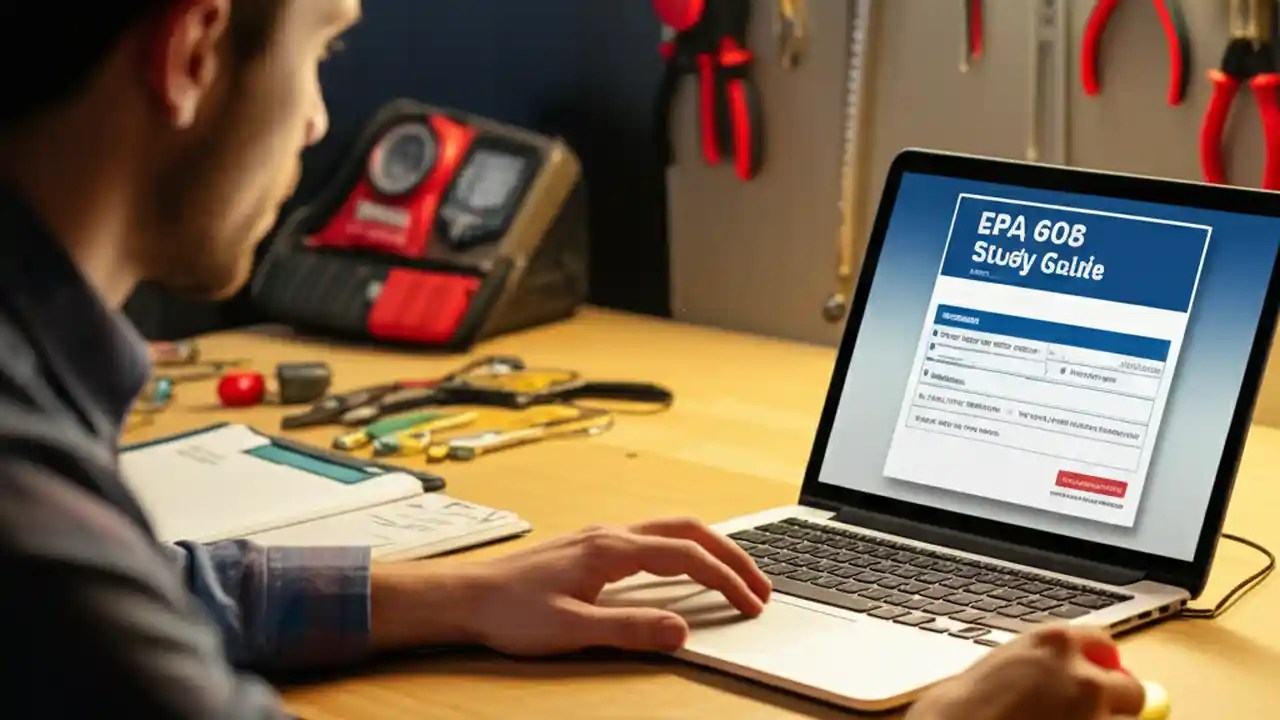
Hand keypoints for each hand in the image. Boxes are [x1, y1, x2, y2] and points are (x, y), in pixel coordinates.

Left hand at [370, 518, 771, 655]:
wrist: (468, 596)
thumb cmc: (511, 611)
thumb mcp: (572, 628)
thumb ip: (629, 629)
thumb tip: (680, 630)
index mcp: (612, 549)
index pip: (687, 556)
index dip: (726, 580)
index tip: (751, 604)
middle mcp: (611, 535)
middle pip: (689, 531)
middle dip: (732, 555)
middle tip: (761, 586)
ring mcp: (602, 537)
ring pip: (672, 529)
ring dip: (711, 549)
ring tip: (736, 576)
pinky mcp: (593, 547)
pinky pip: (654, 538)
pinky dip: (686, 549)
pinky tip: (686, 570)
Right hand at [906, 625, 1145, 719]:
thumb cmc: (965, 703)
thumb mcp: (1008, 661)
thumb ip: (1046, 662)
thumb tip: (1081, 675)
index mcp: (1055, 642)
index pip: (1103, 644)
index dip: (1102, 664)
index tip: (1100, 674)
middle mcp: (1081, 677)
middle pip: (1131, 689)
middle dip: (1116, 702)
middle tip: (1090, 712)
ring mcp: (1089, 715)